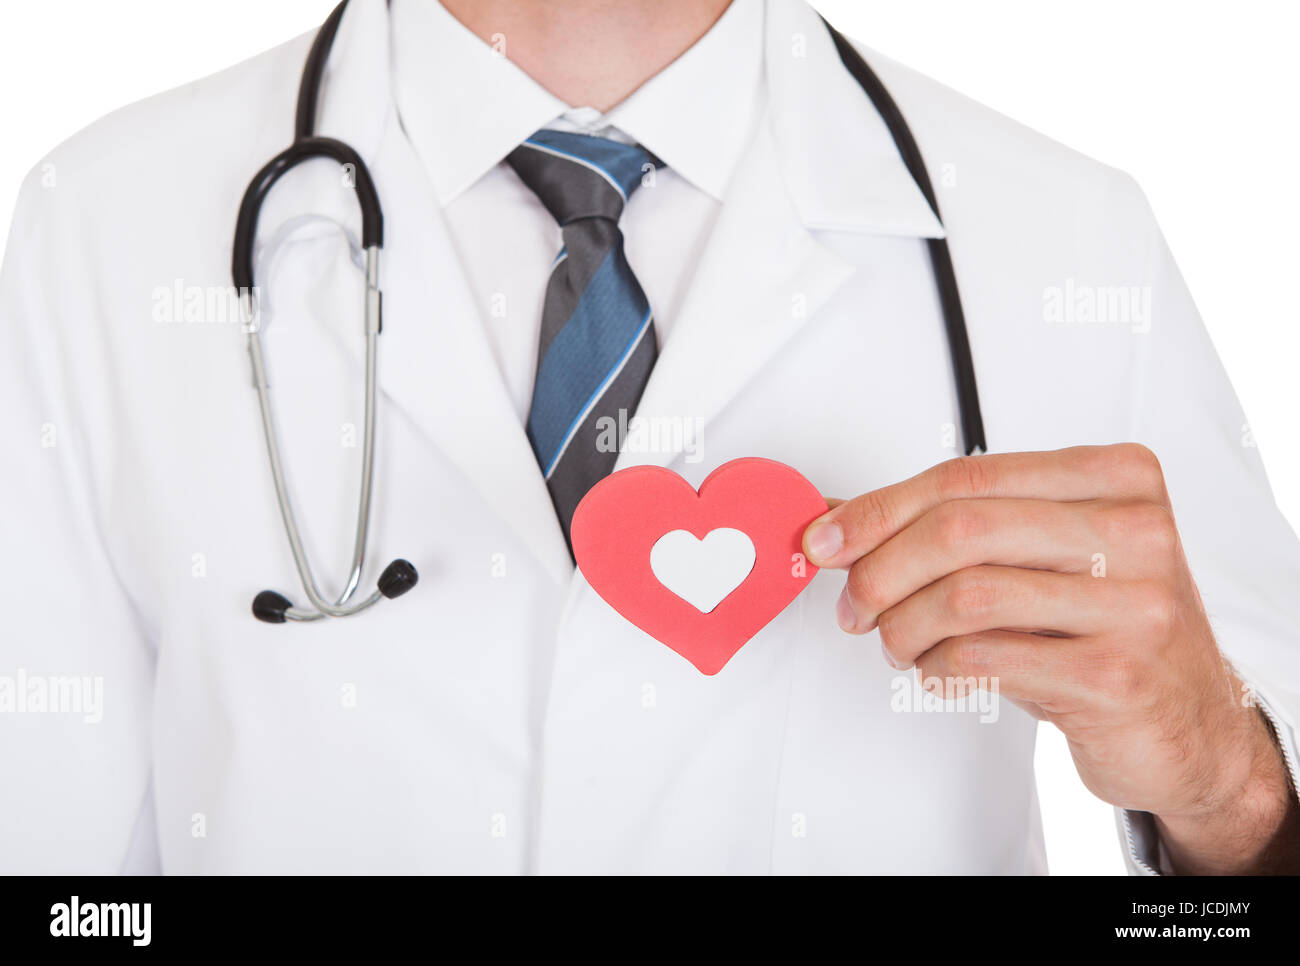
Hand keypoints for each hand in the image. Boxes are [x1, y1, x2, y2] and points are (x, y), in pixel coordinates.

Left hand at [803, 444, 1299, 873]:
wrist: (1190, 724)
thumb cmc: (1107, 627)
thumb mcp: (1044, 556)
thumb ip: (958, 524)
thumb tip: (839, 518)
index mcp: (1116, 478)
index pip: (967, 475)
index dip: (878, 509)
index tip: (825, 540)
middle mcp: (1134, 531)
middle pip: (959, 529)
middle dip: (879, 569)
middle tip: (853, 604)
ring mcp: (1134, 604)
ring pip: (965, 596)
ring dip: (903, 626)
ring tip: (895, 643)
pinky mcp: (1115, 675)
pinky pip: (984, 658)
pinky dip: (937, 668)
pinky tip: (937, 671)